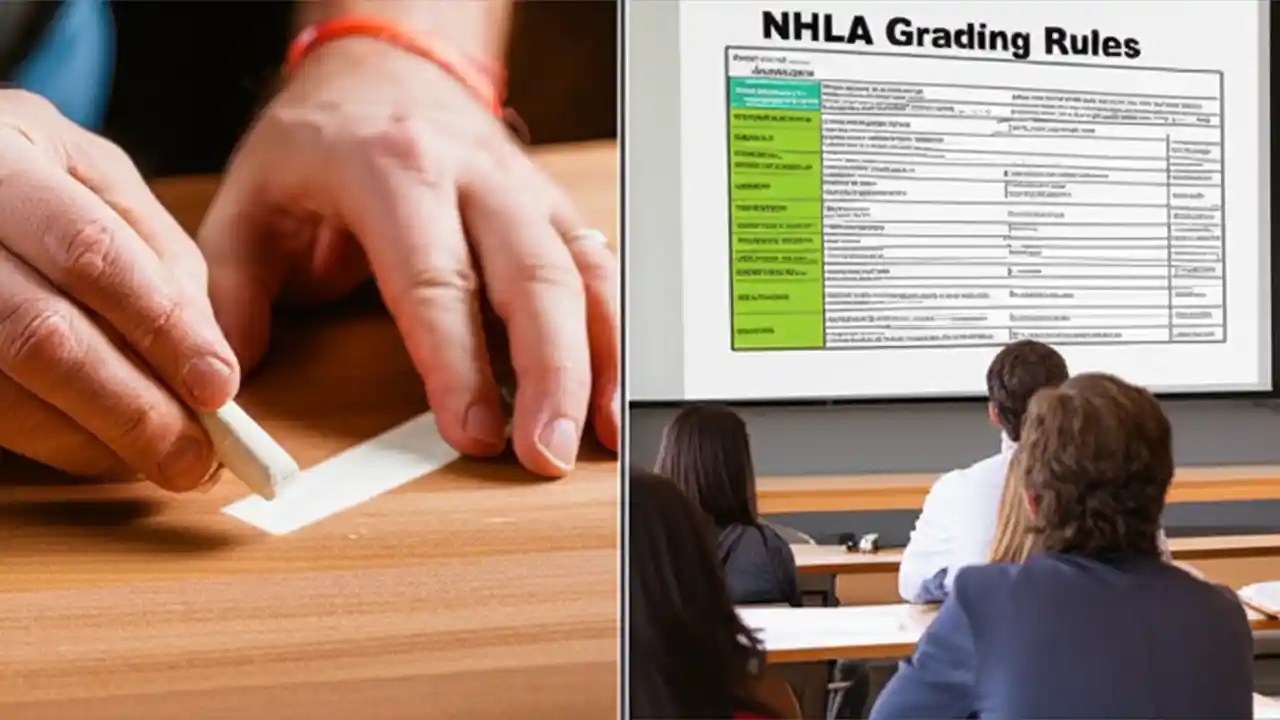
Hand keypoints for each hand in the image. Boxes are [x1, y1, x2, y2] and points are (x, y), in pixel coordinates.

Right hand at [0, 90, 239, 488]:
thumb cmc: (36, 184)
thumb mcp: (102, 187)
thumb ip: (162, 264)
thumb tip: (212, 367)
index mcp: (7, 153)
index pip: (93, 254)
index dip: (163, 329)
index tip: (220, 388)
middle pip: (39, 335)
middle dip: (131, 409)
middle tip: (194, 460)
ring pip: (1, 388)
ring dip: (90, 439)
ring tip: (157, 460)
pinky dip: (48, 440)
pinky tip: (97, 447)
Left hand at [200, 40, 618, 476]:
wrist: (385, 69)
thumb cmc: (319, 142)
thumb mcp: (249, 202)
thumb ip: (232, 292)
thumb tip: (226, 384)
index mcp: (393, 171)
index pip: (437, 277)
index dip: (459, 362)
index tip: (473, 433)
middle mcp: (475, 178)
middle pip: (534, 277)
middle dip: (551, 373)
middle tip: (546, 454)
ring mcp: (525, 192)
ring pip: (584, 274)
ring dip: (600, 361)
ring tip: (599, 438)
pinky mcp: (554, 212)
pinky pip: (601, 272)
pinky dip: (616, 338)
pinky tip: (615, 398)